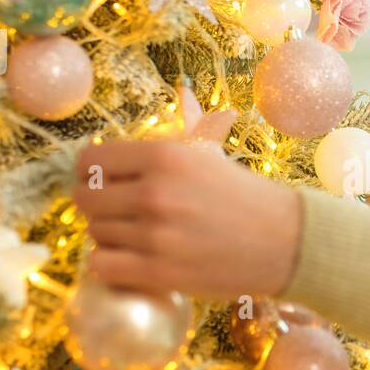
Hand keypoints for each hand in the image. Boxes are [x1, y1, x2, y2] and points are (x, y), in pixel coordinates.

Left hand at [73, 140, 302, 299]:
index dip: (89, 172)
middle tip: (116, 212)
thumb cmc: (245, 196)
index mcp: (163, 156)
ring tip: (135, 236)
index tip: (98, 180)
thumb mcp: (210, 154)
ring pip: (95, 234)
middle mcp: (154, 192)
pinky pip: (103, 265)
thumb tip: (174, 98)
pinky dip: (111, 264)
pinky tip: (131, 260)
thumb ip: (180, 131)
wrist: (284, 242)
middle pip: (86, 199)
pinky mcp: (158, 272)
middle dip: (97, 205)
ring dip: (110, 236)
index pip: (91, 161)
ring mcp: (154, 235)